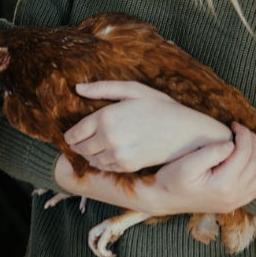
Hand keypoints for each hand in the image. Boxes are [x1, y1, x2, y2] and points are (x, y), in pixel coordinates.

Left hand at [64, 81, 232, 171]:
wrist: (185, 134)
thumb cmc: (161, 108)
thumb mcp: (133, 90)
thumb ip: (103, 88)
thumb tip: (78, 88)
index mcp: (106, 117)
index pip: (75, 133)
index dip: (70, 135)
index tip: (70, 134)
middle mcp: (108, 138)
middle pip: (80, 148)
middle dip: (77, 145)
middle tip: (79, 141)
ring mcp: (117, 155)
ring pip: (91, 159)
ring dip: (88, 154)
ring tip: (92, 147)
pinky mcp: (127, 167)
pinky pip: (104, 168)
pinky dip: (100, 163)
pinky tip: (106, 155)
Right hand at [141, 122, 255, 215]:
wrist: (161, 200)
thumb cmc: (170, 179)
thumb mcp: (186, 164)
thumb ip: (211, 153)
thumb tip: (231, 144)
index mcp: (223, 184)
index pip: (244, 153)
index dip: (244, 134)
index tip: (234, 124)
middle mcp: (234, 195)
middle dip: (255, 141)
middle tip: (244, 128)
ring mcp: (235, 201)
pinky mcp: (234, 203)